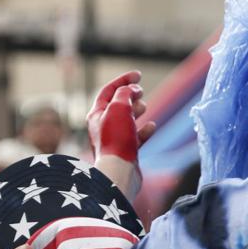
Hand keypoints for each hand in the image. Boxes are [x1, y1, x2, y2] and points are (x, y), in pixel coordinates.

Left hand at [85, 71, 156, 196]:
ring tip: (143, 108)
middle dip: (130, 96)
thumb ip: (124, 94)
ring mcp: (114, 141)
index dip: (123, 80)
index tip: (138, 75)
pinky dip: (144, 130)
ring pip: (126, 120)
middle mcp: (103, 127)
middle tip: (141, 93)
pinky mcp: (125, 153)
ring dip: (136, 111)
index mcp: (96, 115)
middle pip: (116, 105)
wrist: (118, 173)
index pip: (108, 91)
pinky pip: (136, 137)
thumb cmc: (116, 140)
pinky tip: (151, 126)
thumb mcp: (118, 108)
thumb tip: (131, 91)